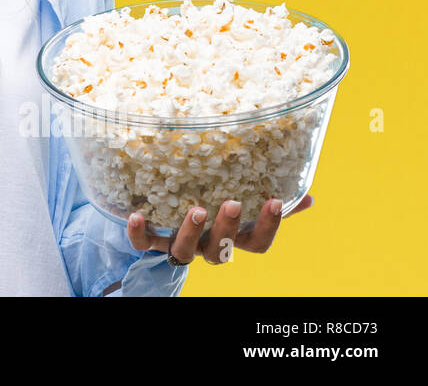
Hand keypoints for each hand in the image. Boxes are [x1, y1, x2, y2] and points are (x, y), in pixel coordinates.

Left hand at [127, 193, 314, 265]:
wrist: (164, 225)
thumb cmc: (213, 212)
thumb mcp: (243, 208)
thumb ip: (271, 202)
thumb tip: (308, 194)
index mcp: (231, 238)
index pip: (257, 243)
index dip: (268, 226)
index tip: (274, 201)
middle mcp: (206, 245)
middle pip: (221, 250)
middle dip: (228, 228)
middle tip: (232, 202)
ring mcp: (178, 244)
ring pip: (184, 251)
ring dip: (190, 231)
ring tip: (196, 209)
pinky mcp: (151, 240)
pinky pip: (143, 243)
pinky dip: (139, 233)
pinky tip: (137, 214)